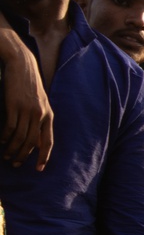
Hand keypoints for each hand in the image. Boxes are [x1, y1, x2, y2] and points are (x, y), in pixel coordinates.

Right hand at [0, 41, 52, 169]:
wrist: (22, 66)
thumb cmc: (29, 86)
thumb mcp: (40, 103)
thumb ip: (39, 120)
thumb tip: (37, 139)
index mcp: (48, 115)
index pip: (48, 140)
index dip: (44, 155)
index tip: (39, 168)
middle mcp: (40, 114)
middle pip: (32, 142)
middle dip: (24, 156)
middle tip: (15, 164)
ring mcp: (27, 110)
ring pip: (20, 137)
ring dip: (12, 149)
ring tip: (6, 156)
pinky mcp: (14, 105)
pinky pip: (9, 127)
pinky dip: (4, 137)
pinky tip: (1, 142)